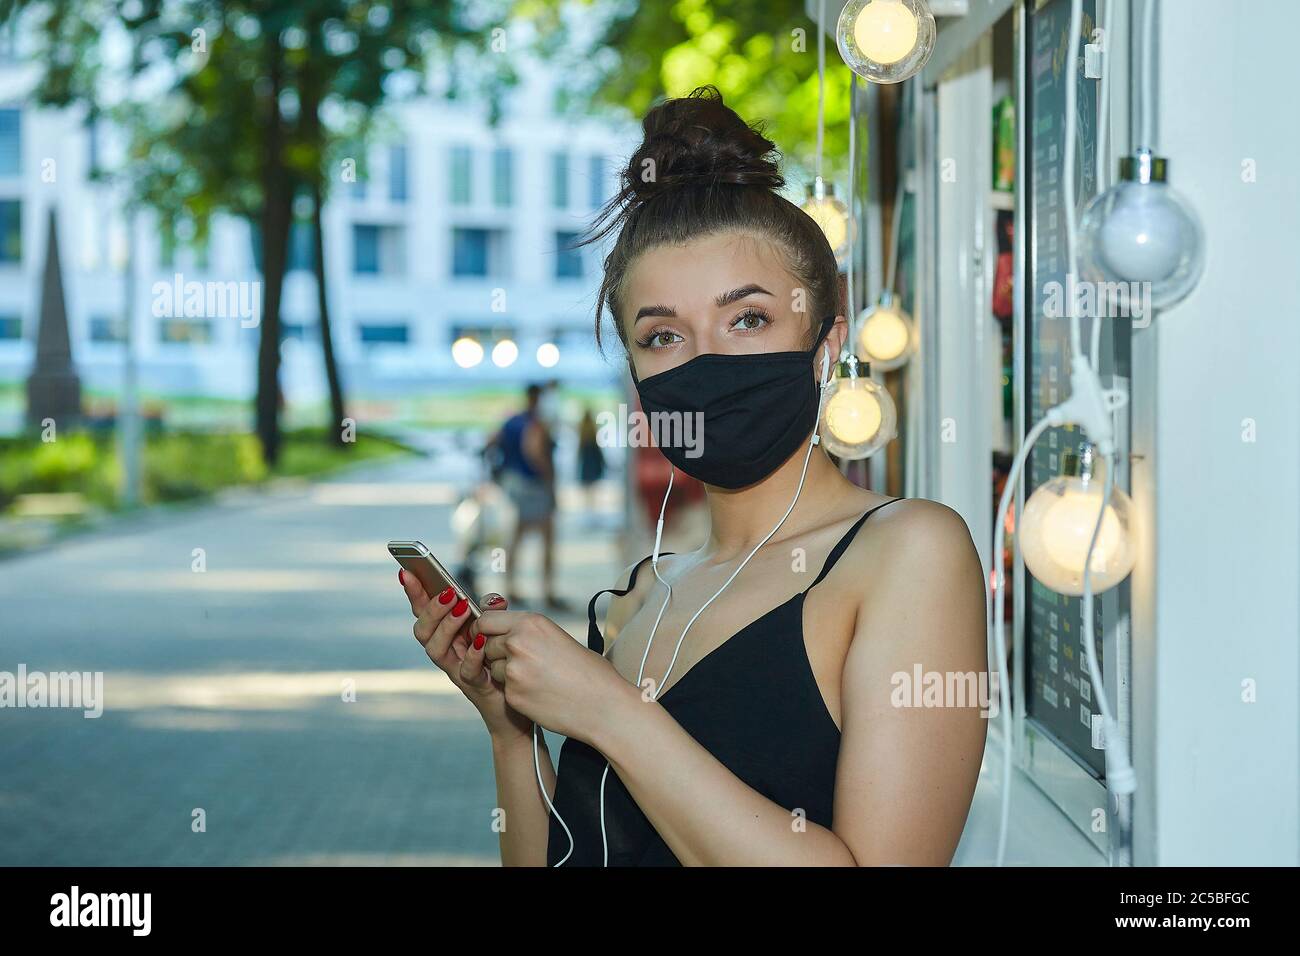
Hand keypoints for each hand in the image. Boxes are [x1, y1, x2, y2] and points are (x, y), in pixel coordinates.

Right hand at [399, 569, 531, 744]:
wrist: (515, 702)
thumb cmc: (502, 660)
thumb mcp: (497, 628)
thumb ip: (492, 611)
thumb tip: (494, 600)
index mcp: (447, 634)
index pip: (424, 611)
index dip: (414, 593)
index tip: (406, 572)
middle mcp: (446, 651)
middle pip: (422, 630)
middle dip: (432, 608)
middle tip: (450, 592)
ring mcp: (456, 669)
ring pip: (435, 649)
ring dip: (446, 626)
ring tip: (463, 607)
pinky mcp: (473, 685)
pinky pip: (465, 671)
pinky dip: (471, 654)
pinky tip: (480, 640)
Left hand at [477, 608, 629, 743]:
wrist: (604, 705)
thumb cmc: (589, 671)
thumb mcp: (557, 637)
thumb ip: (526, 632)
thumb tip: (503, 629)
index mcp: (531, 622)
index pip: (486, 620)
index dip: (484, 630)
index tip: (489, 637)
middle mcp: (518, 642)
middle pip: (485, 644)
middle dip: (496, 653)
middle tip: (521, 663)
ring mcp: (513, 670)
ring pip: (492, 667)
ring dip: (504, 672)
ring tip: (536, 678)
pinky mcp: (513, 694)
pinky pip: (503, 688)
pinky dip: (515, 691)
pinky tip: (539, 693)